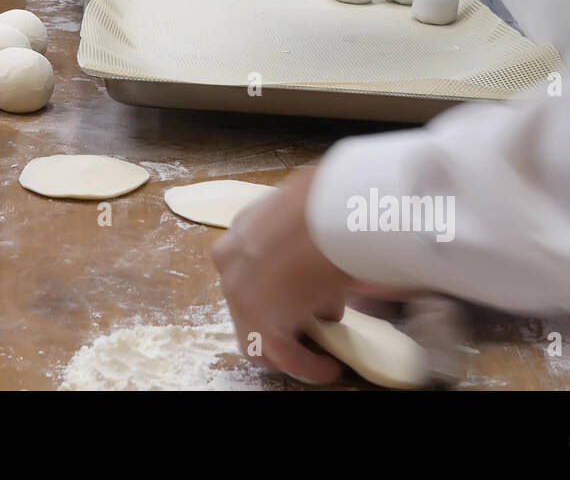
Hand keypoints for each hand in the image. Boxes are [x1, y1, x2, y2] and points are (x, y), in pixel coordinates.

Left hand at [212, 166, 352, 383]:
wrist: (338, 208)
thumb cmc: (332, 202)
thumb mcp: (311, 216)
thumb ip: (310, 242)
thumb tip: (330, 264)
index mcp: (242, 233)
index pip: (253, 272)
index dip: (281, 290)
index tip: (306, 300)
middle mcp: (231, 263)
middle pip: (250, 304)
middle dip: (282, 319)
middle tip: (313, 325)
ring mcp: (240, 294)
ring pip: (257, 336)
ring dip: (291, 347)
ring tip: (322, 352)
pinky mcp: (261, 322)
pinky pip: (282, 355)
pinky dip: (307, 366)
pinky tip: (328, 366)